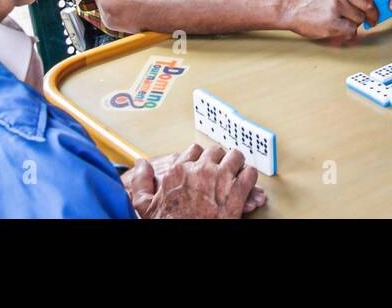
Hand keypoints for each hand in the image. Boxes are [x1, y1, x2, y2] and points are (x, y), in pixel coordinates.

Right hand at [125, 144, 265, 218]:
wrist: (186, 240)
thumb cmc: (168, 223)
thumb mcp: (145, 206)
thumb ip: (141, 182)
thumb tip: (141, 163)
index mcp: (178, 171)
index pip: (195, 150)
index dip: (201, 158)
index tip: (205, 164)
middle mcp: (200, 171)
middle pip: (216, 151)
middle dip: (220, 159)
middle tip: (222, 169)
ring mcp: (220, 180)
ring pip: (236, 157)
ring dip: (237, 164)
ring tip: (236, 173)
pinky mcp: (237, 193)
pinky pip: (250, 174)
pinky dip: (250, 178)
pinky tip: (246, 184)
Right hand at [283, 0, 381, 39]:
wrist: (289, 7)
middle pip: (368, 4)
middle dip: (372, 15)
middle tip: (371, 20)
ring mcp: (336, 6)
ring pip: (360, 19)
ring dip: (356, 24)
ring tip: (344, 22)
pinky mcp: (332, 22)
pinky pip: (352, 30)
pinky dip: (349, 33)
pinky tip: (340, 30)